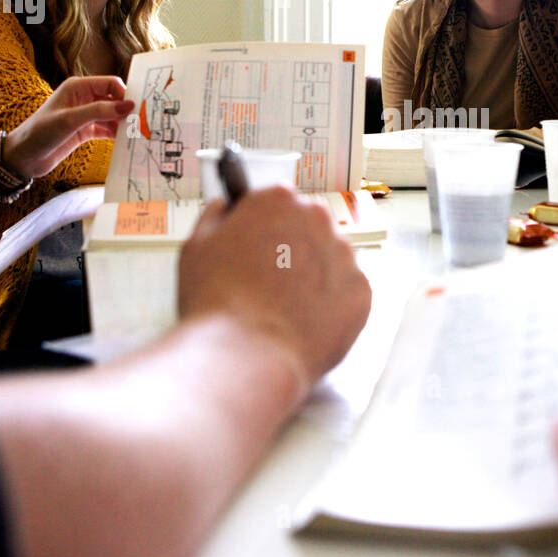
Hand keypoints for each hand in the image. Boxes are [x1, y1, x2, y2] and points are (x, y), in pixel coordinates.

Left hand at [4, 76, 134, 179]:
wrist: (22, 158)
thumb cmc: (40, 133)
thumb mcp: (70, 120)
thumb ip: (99, 111)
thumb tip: (128, 106)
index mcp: (77, 87)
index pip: (110, 83)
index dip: (124, 94)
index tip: (136, 110)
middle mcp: (83, 98)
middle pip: (114, 99)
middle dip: (126, 110)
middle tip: (141, 123)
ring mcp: (84, 115)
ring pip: (112, 115)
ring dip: (122, 124)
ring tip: (135, 135)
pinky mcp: (85, 131)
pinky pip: (107, 129)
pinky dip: (116, 134)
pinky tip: (124, 142)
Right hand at [176, 186, 370, 386]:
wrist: (246, 356)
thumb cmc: (216, 302)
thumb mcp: (196, 247)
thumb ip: (215, 218)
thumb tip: (223, 208)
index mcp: (278, 200)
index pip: (278, 202)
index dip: (264, 227)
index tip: (256, 247)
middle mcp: (317, 219)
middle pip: (309, 227)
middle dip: (293, 249)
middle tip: (268, 283)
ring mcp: (344, 255)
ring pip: (331, 260)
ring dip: (315, 276)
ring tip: (285, 309)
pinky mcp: (361, 291)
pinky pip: (346, 293)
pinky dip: (331, 306)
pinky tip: (304, 323)